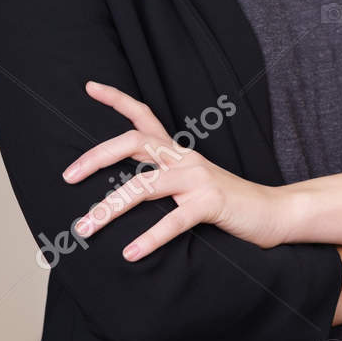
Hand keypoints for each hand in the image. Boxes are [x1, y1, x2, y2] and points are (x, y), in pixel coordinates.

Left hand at [61, 80, 279, 258]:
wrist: (273, 213)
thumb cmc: (227, 203)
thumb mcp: (191, 186)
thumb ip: (161, 183)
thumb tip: (119, 196)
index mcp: (177, 153)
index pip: (144, 116)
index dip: (116, 99)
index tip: (89, 86)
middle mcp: (184, 159)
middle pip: (134, 142)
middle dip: (97, 156)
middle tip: (68, 176)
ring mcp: (198, 178)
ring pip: (143, 186)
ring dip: (109, 208)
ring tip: (85, 228)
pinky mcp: (210, 203)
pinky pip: (173, 220)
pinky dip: (149, 238)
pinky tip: (131, 254)